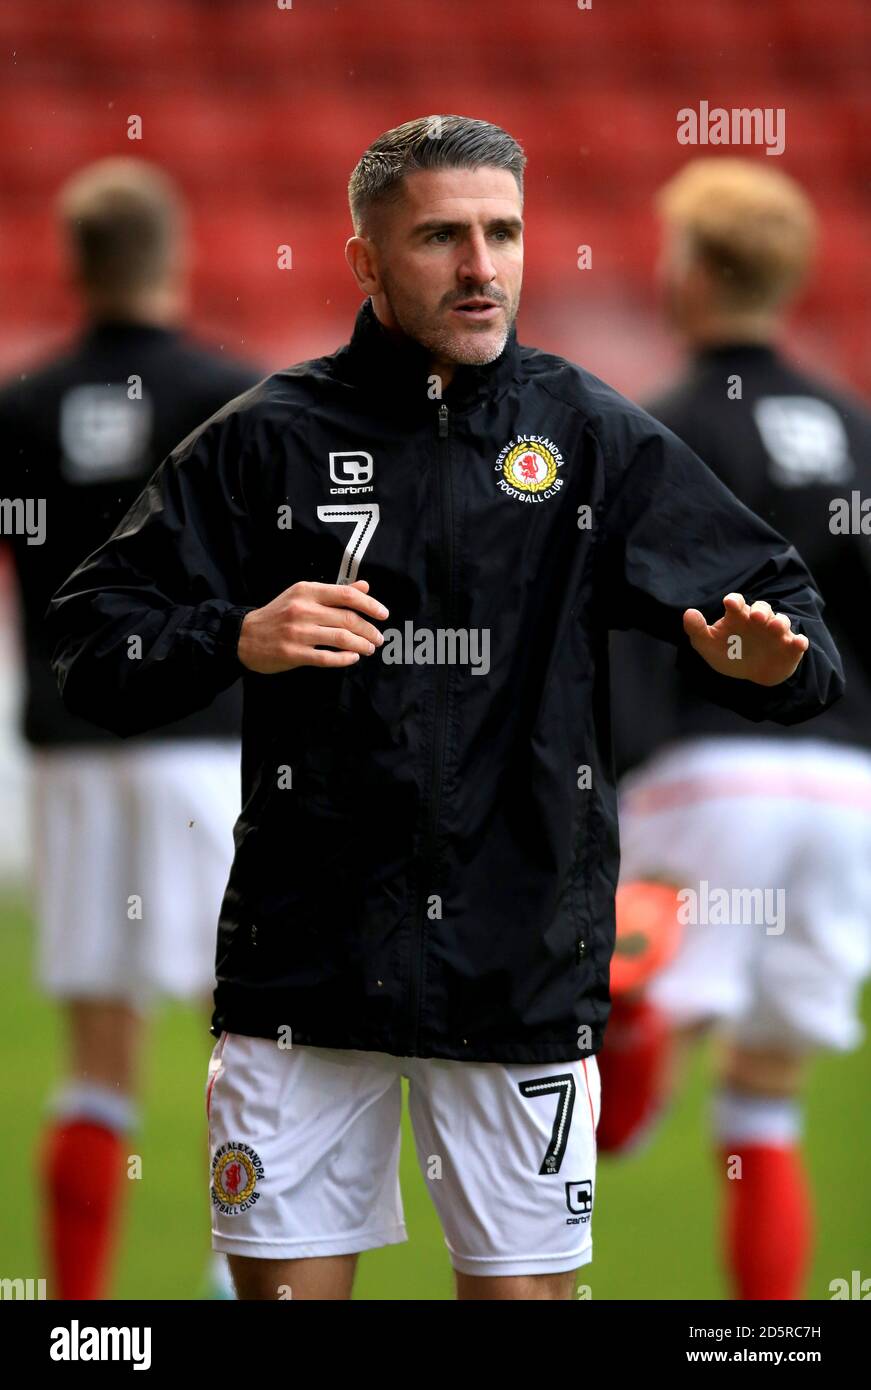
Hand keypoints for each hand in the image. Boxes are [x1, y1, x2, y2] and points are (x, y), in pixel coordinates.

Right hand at [237, 579, 387, 673]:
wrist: (244, 636)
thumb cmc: (278, 615)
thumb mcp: (302, 595)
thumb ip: (334, 592)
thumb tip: (364, 587)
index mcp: (307, 591)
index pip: (346, 595)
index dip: (370, 605)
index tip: (383, 614)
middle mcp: (303, 609)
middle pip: (347, 618)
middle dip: (369, 630)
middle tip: (378, 638)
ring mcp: (298, 632)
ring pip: (341, 638)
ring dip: (361, 645)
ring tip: (369, 648)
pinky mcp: (293, 653)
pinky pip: (327, 658)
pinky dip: (345, 659)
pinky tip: (353, 658)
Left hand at [683, 593, 808, 686]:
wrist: (749, 673)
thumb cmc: (728, 653)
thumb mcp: (707, 644)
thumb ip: (696, 630)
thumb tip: (688, 613)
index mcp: (738, 616)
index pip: (737, 602)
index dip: (734, 601)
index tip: (730, 603)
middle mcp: (758, 620)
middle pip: (762, 608)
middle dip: (760, 610)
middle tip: (756, 617)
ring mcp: (775, 633)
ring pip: (781, 621)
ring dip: (780, 623)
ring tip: (775, 628)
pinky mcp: (789, 647)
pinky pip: (797, 641)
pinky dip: (799, 641)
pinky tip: (798, 643)